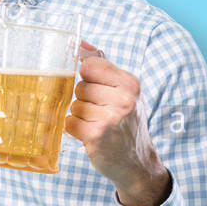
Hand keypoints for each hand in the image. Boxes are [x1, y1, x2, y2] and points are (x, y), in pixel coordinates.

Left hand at [65, 41, 170, 205]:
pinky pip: (69, 122)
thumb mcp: (124, 91)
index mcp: (130, 83)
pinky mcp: (96, 136)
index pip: (90, 66)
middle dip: (84, 100)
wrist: (137, 162)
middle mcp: (123, 99)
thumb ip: (103, 67)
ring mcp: (110, 118)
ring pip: (74, 105)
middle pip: (80, 86)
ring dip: (80, 116)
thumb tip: (80, 43)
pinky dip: (75, 129)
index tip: (96, 88)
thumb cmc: (127, 123)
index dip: (87, 78)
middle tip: (100, 112)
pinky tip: (90, 134)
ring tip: (97, 124)